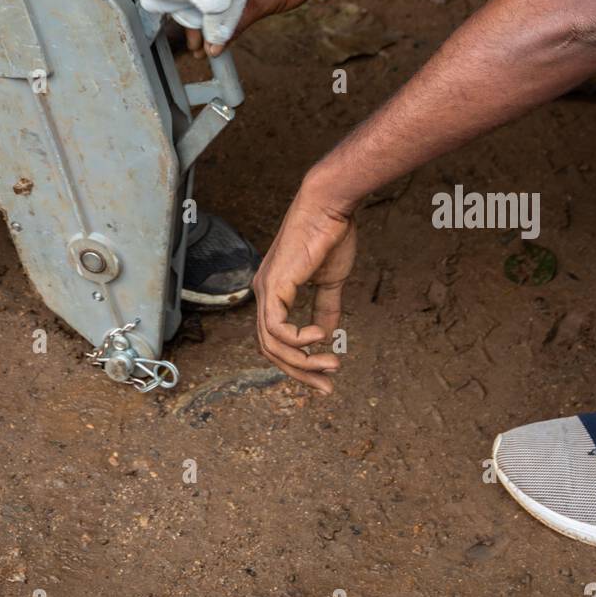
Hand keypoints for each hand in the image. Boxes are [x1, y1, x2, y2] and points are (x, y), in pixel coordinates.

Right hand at [139, 0, 256, 45]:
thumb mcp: (262, 2)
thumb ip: (235, 24)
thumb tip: (214, 47)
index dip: (186, 9)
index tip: (186, 32)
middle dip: (195, 19)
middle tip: (194, 45)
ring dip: (206, 17)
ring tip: (204, 45)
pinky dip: (217, 9)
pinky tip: (215, 29)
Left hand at [254, 175, 356, 394]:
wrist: (329, 210)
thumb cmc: (329, 238)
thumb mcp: (329, 282)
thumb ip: (325, 308)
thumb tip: (326, 336)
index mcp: (274, 292)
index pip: (276, 340)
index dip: (299, 363)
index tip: (326, 377)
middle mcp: (263, 293)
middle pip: (271, 349)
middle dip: (300, 372)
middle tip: (327, 386)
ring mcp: (265, 290)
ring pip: (271, 344)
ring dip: (302, 362)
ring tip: (332, 364)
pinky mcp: (273, 285)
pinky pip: (275, 328)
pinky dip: (297, 340)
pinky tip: (319, 337)